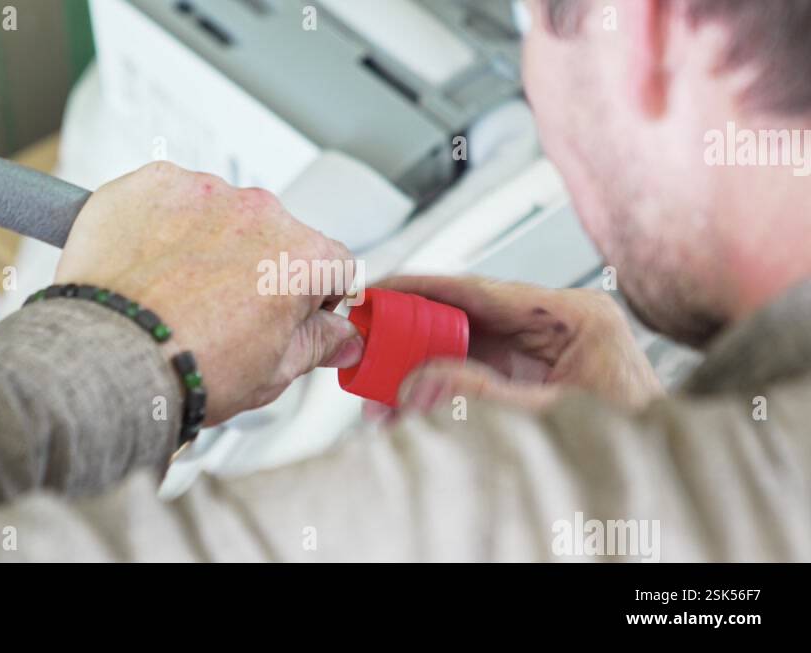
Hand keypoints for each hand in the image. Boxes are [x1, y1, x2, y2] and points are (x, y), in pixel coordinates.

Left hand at [56, 162, 362, 423]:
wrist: (109, 361)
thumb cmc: (187, 369)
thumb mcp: (273, 373)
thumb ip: (317, 344)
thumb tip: (343, 339)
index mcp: (300, 257)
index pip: (334, 264)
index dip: (318, 294)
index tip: (295, 311)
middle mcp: (260, 212)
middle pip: (275, 234)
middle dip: (259, 266)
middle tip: (223, 310)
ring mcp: (204, 192)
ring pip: (221, 213)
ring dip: (210, 241)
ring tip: (176, 289)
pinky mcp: (153, 183)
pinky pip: (170, 198)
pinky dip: (164, 223)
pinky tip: (149, 264)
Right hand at [365, 276, 662, 418]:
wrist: (664, 488)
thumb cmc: (638, 442)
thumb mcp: (553, 416)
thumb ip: (485, 397)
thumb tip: (423, 380)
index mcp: (574, 316)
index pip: (481, 288)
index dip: (423, 287)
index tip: (380, 289)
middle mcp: (554, 328)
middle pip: (464, 318)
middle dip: (412, 339)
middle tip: (370, 351)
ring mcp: (541, 355)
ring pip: (462, 349)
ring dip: (420, 371)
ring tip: (382, 398)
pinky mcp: (530, 382)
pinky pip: (471, 377)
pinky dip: (439, 393)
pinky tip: (412, 408)